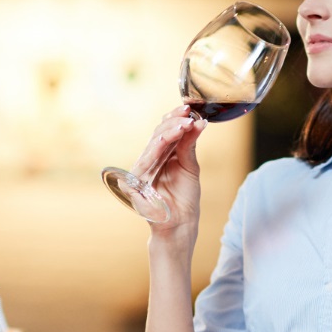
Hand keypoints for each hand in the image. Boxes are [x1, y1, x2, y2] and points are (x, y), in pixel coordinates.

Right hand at [134, 106, 205, 231]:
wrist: (180, 223)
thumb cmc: (185, 197)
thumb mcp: (190, 167)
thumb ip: (189, 145)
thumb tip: (198, 121)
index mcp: (161, 155)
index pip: (165, 131)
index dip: (175, 118)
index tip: (189, 108)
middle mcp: (149, 160)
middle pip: (158, 134)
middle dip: (174, 122)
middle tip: (188, 113)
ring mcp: (140, 170)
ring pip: (153, 144)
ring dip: (168, 132)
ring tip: (183, 123)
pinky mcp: (133, 182)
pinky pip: (146, 160)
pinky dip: (157, 149)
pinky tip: (166, 139)